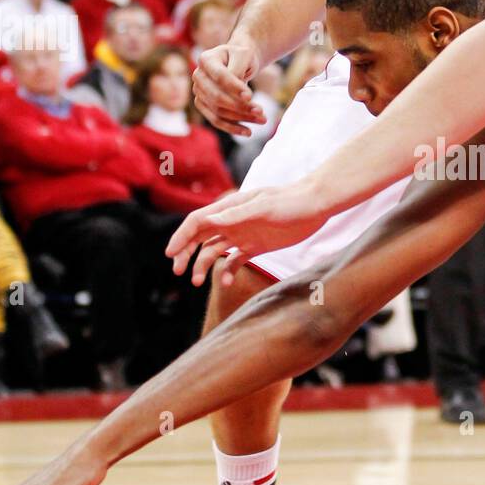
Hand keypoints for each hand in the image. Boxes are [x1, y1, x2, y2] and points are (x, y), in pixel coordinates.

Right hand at [166, 183, 326, 286]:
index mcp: (229, 209)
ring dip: (203, 266)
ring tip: (197, 282)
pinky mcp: (255, 247)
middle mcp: (231, 222)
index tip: (170, 254)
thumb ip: (236, 216)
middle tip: (178, 271)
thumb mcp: (262, 207)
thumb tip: (209, 222)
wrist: (315, 206)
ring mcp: (242, 235)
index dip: (181, 236)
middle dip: (185, 253)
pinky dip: (227, 273)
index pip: (197, 222)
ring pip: (214, 251)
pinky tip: (225, 283)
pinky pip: (235, 262)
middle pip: (199, 237)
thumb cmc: (289, 201)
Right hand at [192, 39, 264, 134]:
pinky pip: (216, 120)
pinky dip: (232, 127)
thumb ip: (239, 68)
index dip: (234, 88)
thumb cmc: (242, 56)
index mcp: (206, 59)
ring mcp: (198, 92)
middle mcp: (198, 76)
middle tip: (262, 112)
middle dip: (240, 107)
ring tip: (262, 120)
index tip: (250, 96)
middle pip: (217, 97)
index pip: (220, 76)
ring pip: (218, 111)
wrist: (238, 60)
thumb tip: (241, 95)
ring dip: (241, 118)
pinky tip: (248, 131)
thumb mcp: (244, 54)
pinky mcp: (203, 105)